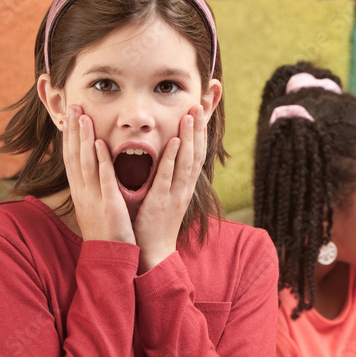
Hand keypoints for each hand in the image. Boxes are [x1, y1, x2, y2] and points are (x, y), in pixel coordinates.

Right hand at [61, 105, 135, 243]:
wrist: (109, 257)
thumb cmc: (106, 231)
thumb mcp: (95, 206)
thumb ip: (94, 188)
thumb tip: (93, 173)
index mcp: (80, 191)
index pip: (71, 158)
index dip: (69, 137)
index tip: (69, 117)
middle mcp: (83, 191)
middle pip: (74, 155)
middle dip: (73, 130)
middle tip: (72, 106)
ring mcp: (94, 197)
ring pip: (85, 162)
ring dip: (83, 138)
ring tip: (82, 116)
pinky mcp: (108, 204)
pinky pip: (103, 179)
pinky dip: (100, 160)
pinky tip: (99, 143)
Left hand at [133, 105, 206, 271]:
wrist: (153, 253)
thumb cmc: (155, 225)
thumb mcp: (166, 197)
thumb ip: (167, 178)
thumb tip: (168, 160)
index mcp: (185, 186)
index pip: (197, 153)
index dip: (201, 132)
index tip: (202, 111)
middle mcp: (184, 187)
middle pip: (197, 152)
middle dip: (200, 127)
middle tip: (201, 103)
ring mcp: (175, 194)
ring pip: (186, 160)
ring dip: (189, 136)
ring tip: (191, 114)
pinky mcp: (161, 201)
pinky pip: (168, 176)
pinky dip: (172, 158)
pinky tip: (174, 141)